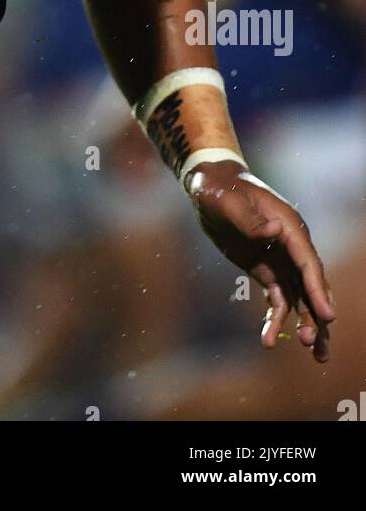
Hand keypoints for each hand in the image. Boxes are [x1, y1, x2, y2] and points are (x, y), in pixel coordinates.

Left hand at [185, 159, 335, 361]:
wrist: (211, 186)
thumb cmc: (220, 190)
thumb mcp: (228, 203)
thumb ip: (248, 219)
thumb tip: (274, 232)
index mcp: (289, 226)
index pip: (308, 261)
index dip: (317, 289)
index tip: (327, 316)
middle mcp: (291, 245)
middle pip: (311, 283)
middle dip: (315, 314)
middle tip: (312, 343)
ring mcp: (281, 259)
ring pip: (300, 296)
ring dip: (305, 323)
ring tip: (313, 352)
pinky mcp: (268, 270)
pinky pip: (278, 299)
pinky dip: (277, 320)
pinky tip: (270, 340)